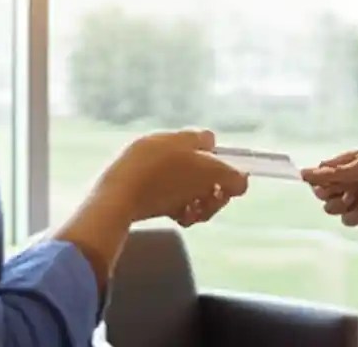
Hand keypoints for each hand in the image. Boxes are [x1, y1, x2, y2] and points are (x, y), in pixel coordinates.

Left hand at [54, 129, 249, 291]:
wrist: (115, 198)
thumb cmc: (166, 179)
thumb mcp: (209, 174)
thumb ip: (232, 177)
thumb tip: (241, 183)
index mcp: (179, 138)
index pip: (209, 141)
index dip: (223, 161)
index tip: (226, 181)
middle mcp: (163, 148)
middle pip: (199, 169)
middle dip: (211, 189)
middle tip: (213, 204)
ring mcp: (146, 170)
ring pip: (182, 187)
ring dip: (196, 202)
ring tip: (193, 215)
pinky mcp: (134, 191)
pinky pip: (163, 198)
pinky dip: (175, 209)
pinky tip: (178, 219)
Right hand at [302, 146, 357, 225]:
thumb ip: (335, 174)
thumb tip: (305, 173)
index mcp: (349, 165)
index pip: (321, 175)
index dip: (318, 181)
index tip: (321, 184)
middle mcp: (351, 182)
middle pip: (324, 195)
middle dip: (329, 196)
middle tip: (344, 192)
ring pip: (335, 211)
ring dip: (341, 208)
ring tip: (356, 200)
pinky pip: (351, 221)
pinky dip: (355, 217)